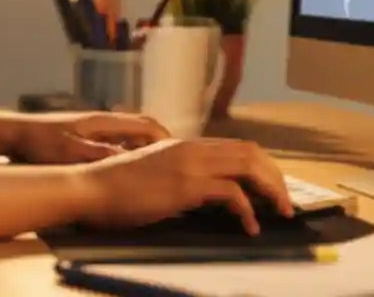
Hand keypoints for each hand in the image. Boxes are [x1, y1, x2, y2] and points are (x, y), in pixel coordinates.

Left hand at [11, 112, 169, 164]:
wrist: (14, 133)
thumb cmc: (41, 142)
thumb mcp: (72, 152)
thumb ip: (102, 155)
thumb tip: (133, 161)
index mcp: (105, 122)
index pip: (146, 125)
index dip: (166, 139)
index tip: (178, 155)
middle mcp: (103, 121)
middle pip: (141, 129)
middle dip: (159, 145)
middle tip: (171, 165)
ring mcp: (94, 128)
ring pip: (128, 136)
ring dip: (142, 150)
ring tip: (153, 171)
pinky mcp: (85, 136)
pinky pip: (116, 142)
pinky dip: (127, 153)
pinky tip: (124, 170)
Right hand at [77, 138, 293, 235]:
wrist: (89, 187)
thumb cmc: (113, 188)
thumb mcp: (154, 177)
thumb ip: (180, 179)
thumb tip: (204, 198)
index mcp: (185, 146)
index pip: (237, 147)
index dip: (261, 166)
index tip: (271, 188)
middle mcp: (192, 149)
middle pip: (251, 152)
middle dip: (274, 177)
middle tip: (284, 203)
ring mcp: (190, 164)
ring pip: (248, 165)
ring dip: (271, 189)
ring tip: (279, 212)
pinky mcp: (186, 185)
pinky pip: (232, 193)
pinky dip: (248, 210)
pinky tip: (250, 227)